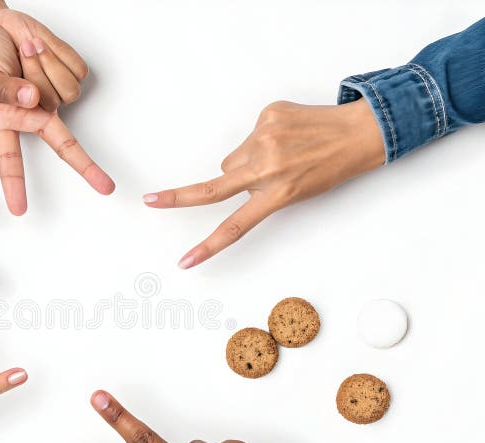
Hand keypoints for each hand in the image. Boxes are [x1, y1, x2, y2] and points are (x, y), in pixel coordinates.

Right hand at [0, 1, 114, 214]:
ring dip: (42, 67)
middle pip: (66, 147)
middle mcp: (36, 115)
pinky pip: (73, 69)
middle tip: (107, 189)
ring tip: (24, 54)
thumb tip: (29, 97)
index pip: (11, 160)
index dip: (15, 185)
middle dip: (88, 168)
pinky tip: (38, 48)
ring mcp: (55, 97)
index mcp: (9, 122)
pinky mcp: (69, 75)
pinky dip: (54, 53)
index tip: (18, 210)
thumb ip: (3, 89)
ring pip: (65, 92)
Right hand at [144, 99, 385, 267]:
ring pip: (231, 160)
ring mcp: (265, 139)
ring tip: (277, 157)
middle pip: (212, 188)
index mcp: (277, 194)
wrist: (360, 131)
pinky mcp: (267, 115)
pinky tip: (283, 137)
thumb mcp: (297, 193)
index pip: (234, 226)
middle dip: (176, 197)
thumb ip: (259, 189)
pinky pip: (246, 136)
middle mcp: (268, 167)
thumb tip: (231, 172)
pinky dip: (258, 140)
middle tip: (149, 200)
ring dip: (244, 162)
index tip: (185, 260)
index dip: (207, 246)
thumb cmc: (330, 168)